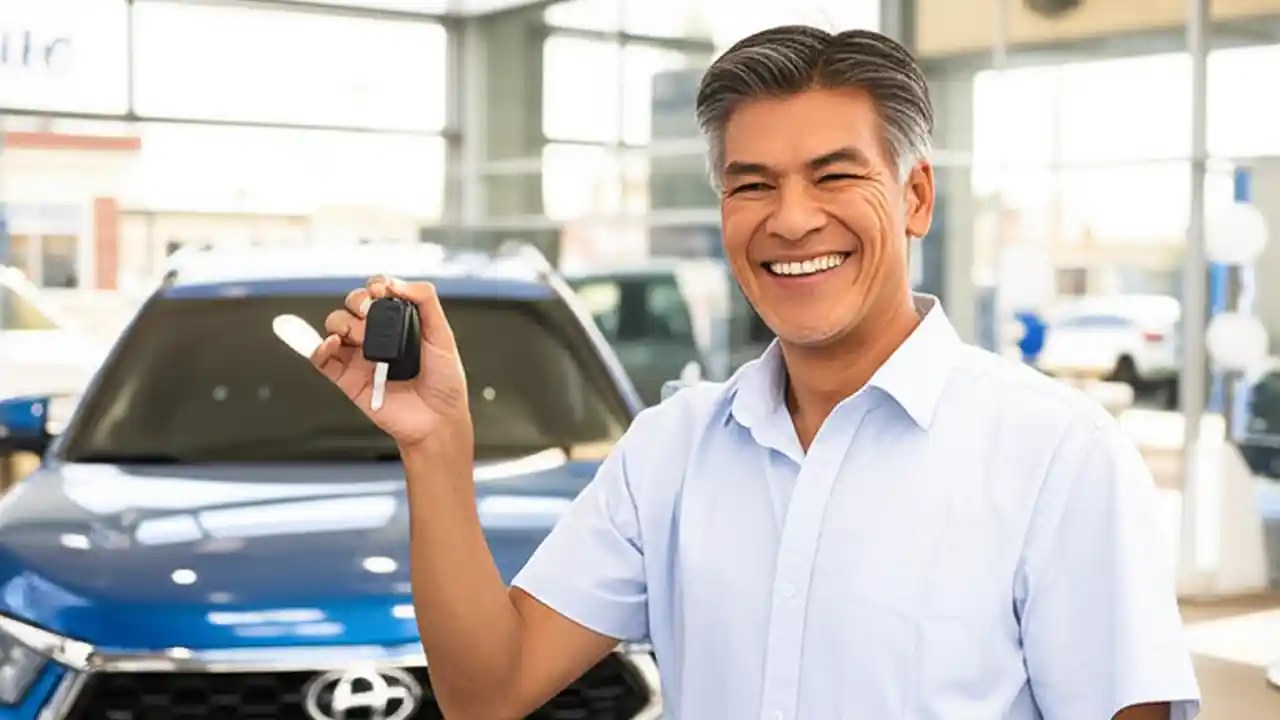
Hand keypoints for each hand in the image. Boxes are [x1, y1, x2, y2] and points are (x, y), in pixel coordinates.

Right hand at [311, 275, 471, 452]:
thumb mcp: (442, 335)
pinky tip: (333, 344)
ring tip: (362, 337)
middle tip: (370, 313)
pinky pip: (321, 359)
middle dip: (357, 302)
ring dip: (343, 323)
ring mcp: (361, 357)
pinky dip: (319, 347)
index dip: (375, 286)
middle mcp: (377, 338)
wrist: (438, 421)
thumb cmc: (444, 384)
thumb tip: (399, 283)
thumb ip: (425, 302)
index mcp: (398, 325)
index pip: (376, 294)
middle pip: (351, 306)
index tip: (381, 290)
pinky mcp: (348, 379)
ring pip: (335, 326)